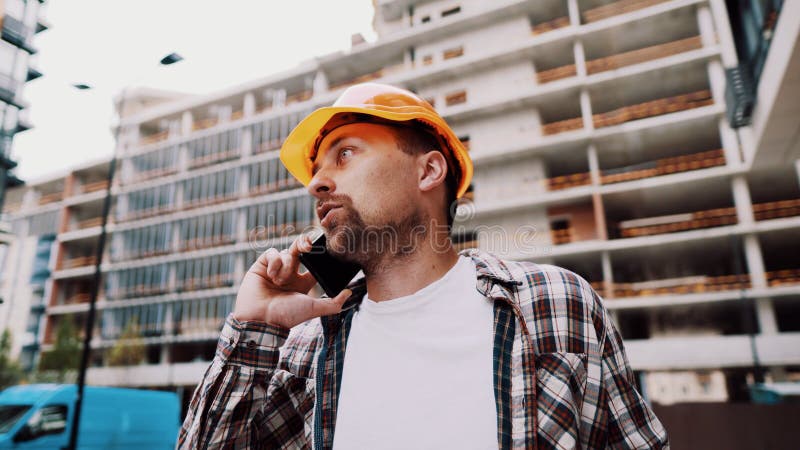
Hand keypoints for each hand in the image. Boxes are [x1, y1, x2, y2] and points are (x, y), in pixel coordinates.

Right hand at [233, 234, 351, 328]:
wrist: (260, 318)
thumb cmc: (286, 316)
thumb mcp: (313, 308)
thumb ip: (333, 303)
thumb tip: (349, 292)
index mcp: (302, 283)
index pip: (313, 263)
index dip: (318, 255)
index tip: (323, 249)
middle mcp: (289, 274)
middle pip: (300, 250)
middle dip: (305, 244)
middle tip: (308, 246)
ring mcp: (275, 269)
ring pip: (287, 253)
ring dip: (287, 264)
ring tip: (280, 281)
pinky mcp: (261, 265)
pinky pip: (272, 252)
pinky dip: (274, 261)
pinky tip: (271, 274)